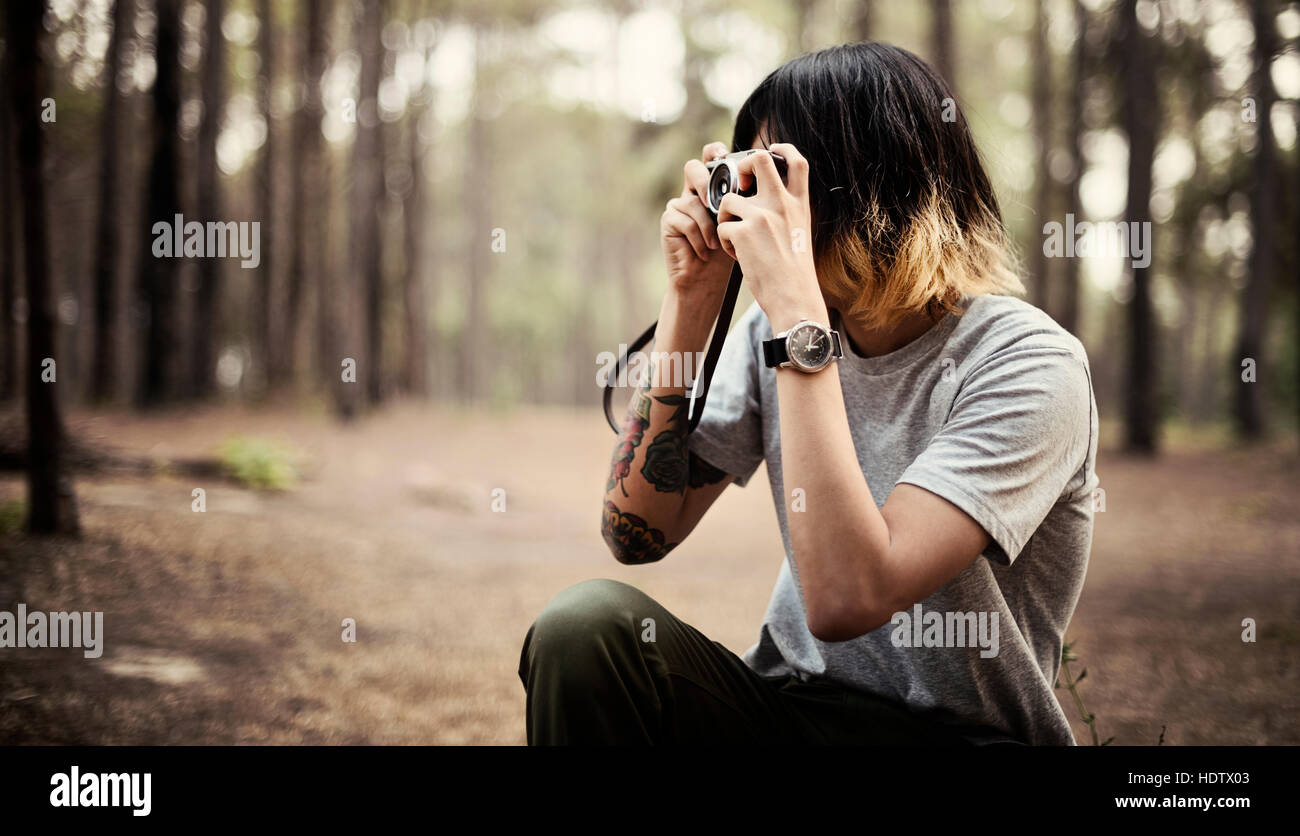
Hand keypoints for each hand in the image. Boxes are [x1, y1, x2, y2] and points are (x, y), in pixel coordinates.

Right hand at [661, 142, 734, 301]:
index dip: (714, 151)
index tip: (725, 155)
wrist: (707, 280)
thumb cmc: (729, 251)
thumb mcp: (743, 222)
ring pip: (691, 200)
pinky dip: (698, 238)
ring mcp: (679, 206)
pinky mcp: (669, 221)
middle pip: (692, 168)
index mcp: (714, 187)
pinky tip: (704, 252)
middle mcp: (694, 192)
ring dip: (707, 224)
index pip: (711, 157)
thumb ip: (745, 200)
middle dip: (705, 183)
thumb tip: (758, 180)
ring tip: (716, 244)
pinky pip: (684, 221)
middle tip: (716, 202)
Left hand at [714, 143, 824, 329]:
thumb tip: (765, 201)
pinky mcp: (742, 233)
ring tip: (735, 239)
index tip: (770, 151)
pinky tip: (737, 256)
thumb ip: (787, 212)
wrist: (793, 298)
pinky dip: (724, 243)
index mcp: (799, 204)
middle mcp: (782, 204)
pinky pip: (722, 228)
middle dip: (742, 165)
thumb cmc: (795, 273)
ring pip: (728, 201)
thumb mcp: (800, 233)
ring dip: (725, 219)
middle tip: (738, 186)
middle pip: (759, 159)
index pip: (797, 161)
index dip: (782, 149)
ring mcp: (761, 216)